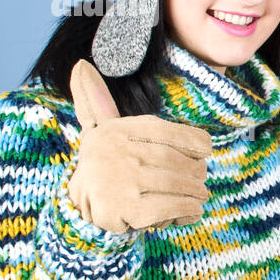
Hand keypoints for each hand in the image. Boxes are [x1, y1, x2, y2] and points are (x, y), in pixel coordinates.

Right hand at [66, 59, 211, 232]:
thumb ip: (96, 99)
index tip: (194, 157)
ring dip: (193, 198)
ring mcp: (125, 180)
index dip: (199, 151)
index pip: (192, 138)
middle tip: (187, 184)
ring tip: (183, 199)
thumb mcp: (102, 128)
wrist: (81, 206)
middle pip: (191, 166)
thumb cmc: (106, 163)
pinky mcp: (129, 209)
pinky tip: (180, 213)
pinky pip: (178, 208)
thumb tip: (80, 65)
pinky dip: (187, 213)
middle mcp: (123, 150)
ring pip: (187, 188)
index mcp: (126, 128)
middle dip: (195, 179)